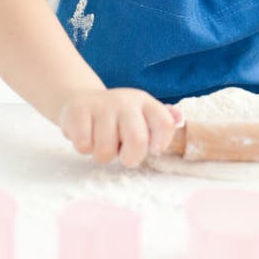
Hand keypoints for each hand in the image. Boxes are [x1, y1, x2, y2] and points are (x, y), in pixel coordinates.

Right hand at [58, 87, 181, 167]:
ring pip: (106, 150)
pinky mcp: (78, 111)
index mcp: (145, 103)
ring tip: (102, 142)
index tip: (152, 150)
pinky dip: (84, 148)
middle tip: (123, 155)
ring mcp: (101, 105)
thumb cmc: (116, 117)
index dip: (161, 143)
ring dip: (103, 155)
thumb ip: (161, 120)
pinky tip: (87, 136)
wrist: (80, 101)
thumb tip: (180, 118)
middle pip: (137, 140)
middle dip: (130, 158)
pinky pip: (84, 146)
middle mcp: (125, 101)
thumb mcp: (141, 115)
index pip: (165, 124)